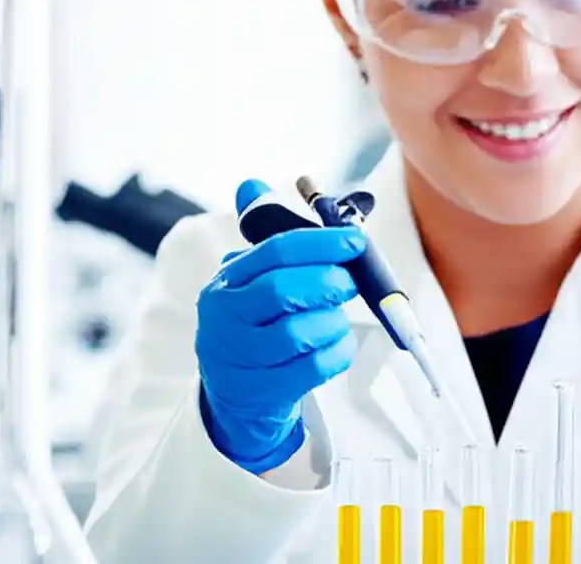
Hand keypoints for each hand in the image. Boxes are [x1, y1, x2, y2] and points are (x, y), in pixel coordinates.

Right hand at [195, 185, 365, 473]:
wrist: (236, 395)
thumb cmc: (256, 323)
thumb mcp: (253, 279)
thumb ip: (265, 235)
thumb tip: (250, 184)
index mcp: (227, 281)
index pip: (276, 251)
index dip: (321, 242)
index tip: (356, 240)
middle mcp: (225, 317)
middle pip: (284, 290)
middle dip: (328, 282)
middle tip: (349, 284)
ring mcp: (240, 357)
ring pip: (299, 332)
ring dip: (333, 320)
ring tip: (336, 317)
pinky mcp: (262, 391)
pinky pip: (314, 366)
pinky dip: (337, 351)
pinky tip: (335, 344)